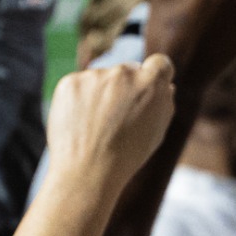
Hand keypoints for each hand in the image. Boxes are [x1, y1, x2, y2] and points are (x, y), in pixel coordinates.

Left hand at [44, 54, 176, 189]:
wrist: (87, 172)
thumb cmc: (126, 156)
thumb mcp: (157, 132)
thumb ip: (164, 103)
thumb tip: (165, 85)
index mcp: (151, 83)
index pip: (160, 63)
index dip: (155, 75)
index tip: (147, 88)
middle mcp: (124, 72)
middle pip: (128, 71)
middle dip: (124, 88)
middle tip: (116, 120)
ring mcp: (95, 75)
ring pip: (101, 79)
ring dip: (101, 95)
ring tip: (96, 127)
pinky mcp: (71, 82)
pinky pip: (79, 85)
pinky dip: (79, 100)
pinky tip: (80, 124)